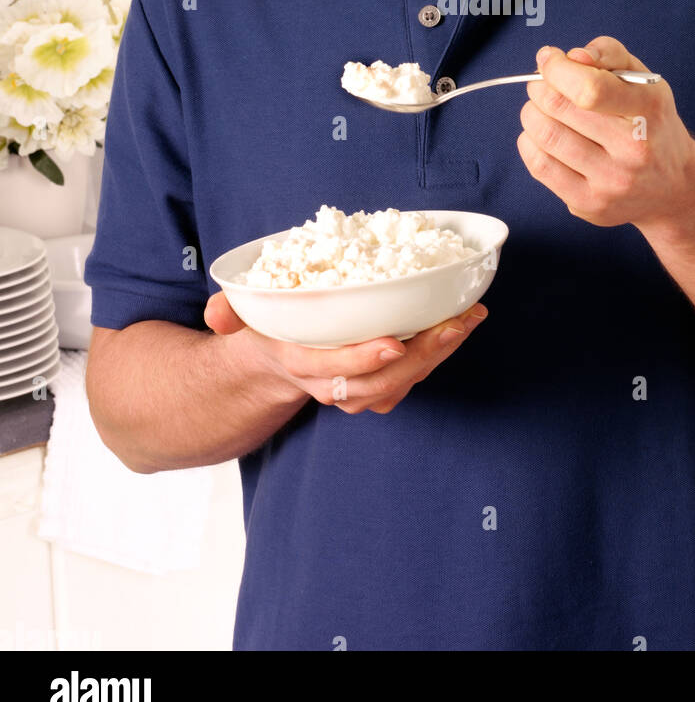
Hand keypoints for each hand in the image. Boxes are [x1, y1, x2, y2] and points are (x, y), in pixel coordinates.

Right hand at [204, 290, 487, 413]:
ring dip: (439, 355)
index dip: (363, 358)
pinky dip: (438, 355)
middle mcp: (330, 383)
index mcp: (298, 363)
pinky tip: (462, 324)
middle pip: (379, 382)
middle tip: (456, 323)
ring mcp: (355, 390)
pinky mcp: (376, 388)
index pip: (332, 367)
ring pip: (401, 385)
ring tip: (470, 318)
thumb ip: (229, 313)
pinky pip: (410, 380)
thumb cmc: (263, 332)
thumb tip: (216, 312)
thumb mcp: (241, 321)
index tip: (394, 344)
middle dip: (422, 356)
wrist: (268, 369)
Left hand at [516, 35, 694, 228]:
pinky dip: (530, 142)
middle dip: (540, 87)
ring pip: (545, 135)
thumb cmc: (652, 125)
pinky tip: (541, 135)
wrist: (675, 188)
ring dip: (531, 112)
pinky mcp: (590, 204)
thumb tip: (571, 56)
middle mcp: (634, 150)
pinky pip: (540, 166)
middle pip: (559, 109)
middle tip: (541, 85)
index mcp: (649, 111)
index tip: (549, 59)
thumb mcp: (645, 81)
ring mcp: (611, 182)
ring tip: (540, 108)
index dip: (557, 69)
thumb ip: (610, 54)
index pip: (590, 89)